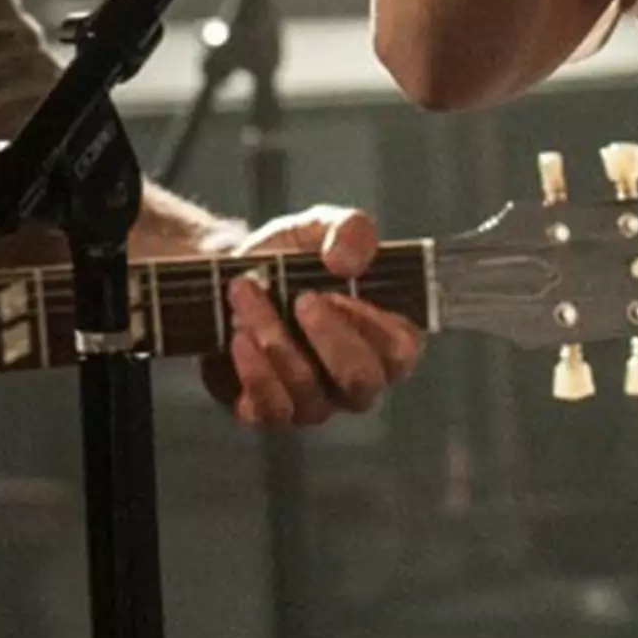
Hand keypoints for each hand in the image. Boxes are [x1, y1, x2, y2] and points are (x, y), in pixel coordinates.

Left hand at [198, 207, 423, 428]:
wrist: (236, 276)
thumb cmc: (295, 257)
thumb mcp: (324, 226)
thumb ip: (350, 230)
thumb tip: (346, 260)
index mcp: (385, 340)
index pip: (401, 353)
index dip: (373, 328)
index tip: (338, 292)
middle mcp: (356, 381)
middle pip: (362, 384)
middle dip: (329, 339)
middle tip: (301, 298)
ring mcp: (316, 402)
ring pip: (309, 392)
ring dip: (275, 339)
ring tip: (247, 294)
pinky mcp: (271, 410)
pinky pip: (272, 411)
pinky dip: (255, 373)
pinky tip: (239, 337)